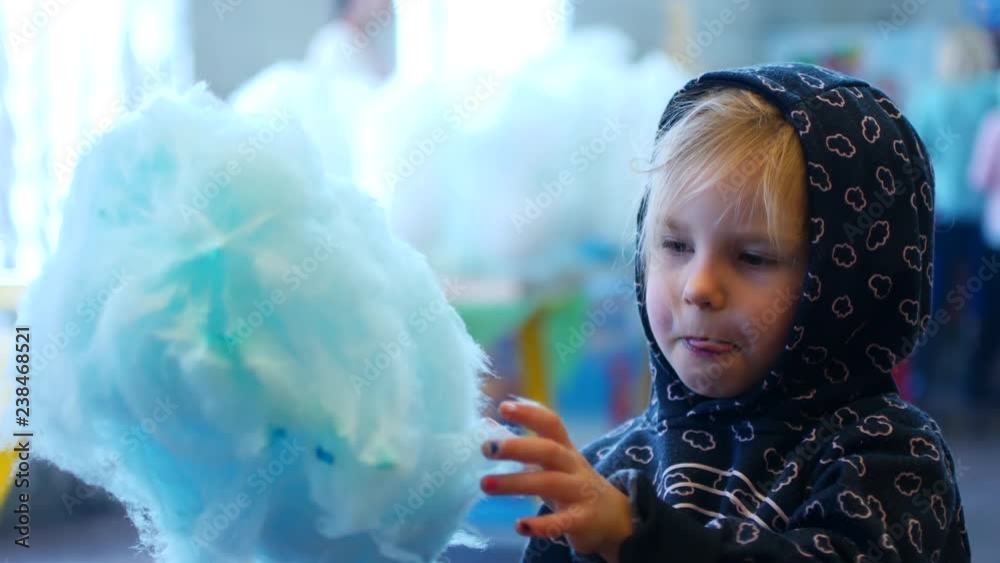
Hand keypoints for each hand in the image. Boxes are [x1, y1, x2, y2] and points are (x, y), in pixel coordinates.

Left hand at [479, 401, 632, 561]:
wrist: (615, 519)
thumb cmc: (572, 485)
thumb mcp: (551, 465)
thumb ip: (522, 448)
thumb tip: (487, 427)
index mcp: (565, 449)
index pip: (551, 424)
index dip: (529, 413)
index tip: (503, 407)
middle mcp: (574, 466)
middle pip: (549, 450)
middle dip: (518, 447)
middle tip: (487, 448)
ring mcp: (580, 492)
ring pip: (551, 483)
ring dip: (516, 483)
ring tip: (485, 484)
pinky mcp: (583, 520)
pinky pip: (563, 522)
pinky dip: (541, 525)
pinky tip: (520, 526)